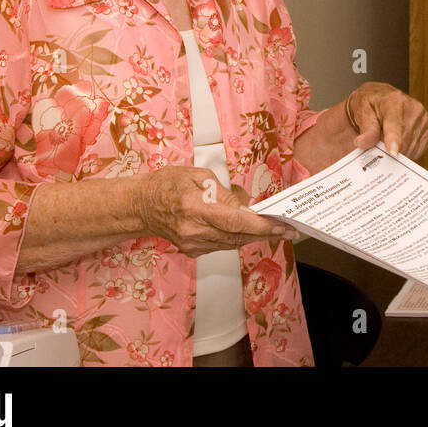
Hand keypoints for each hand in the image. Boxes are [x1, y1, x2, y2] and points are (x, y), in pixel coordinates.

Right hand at [136, 167, 296, 257]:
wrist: (140, 206)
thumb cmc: (168, 184)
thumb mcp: (199, 175)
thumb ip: (225, 193)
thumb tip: (247, 206)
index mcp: (196, 208)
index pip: (236, 221)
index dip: (262, 226)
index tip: (282, 226)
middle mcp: (195, 231)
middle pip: (238, 236)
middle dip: (265, 232)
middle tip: (287, 228)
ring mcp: (192, 244)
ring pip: (232, 243)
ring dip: (253, 236)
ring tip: (273, 228)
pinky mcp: (192, 251)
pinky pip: (222, 245)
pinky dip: (237, 237)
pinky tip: (247, 230)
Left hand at [346, 82, 427, 157]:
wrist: (381, 96)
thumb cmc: (371, 103)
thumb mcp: (361, 111)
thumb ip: (365, 129)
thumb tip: (363, 142)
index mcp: (394, 101)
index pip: (395, 124)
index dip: (394, 140)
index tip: (393, 152)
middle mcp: (413, 108)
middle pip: (403, 142)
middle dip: (388, 150)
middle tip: (378, 144)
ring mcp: (424, 117)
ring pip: (411, 149)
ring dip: (398, 151)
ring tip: (388, 139)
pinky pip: (418, 150)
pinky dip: (408, 150)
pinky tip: (400, 141)